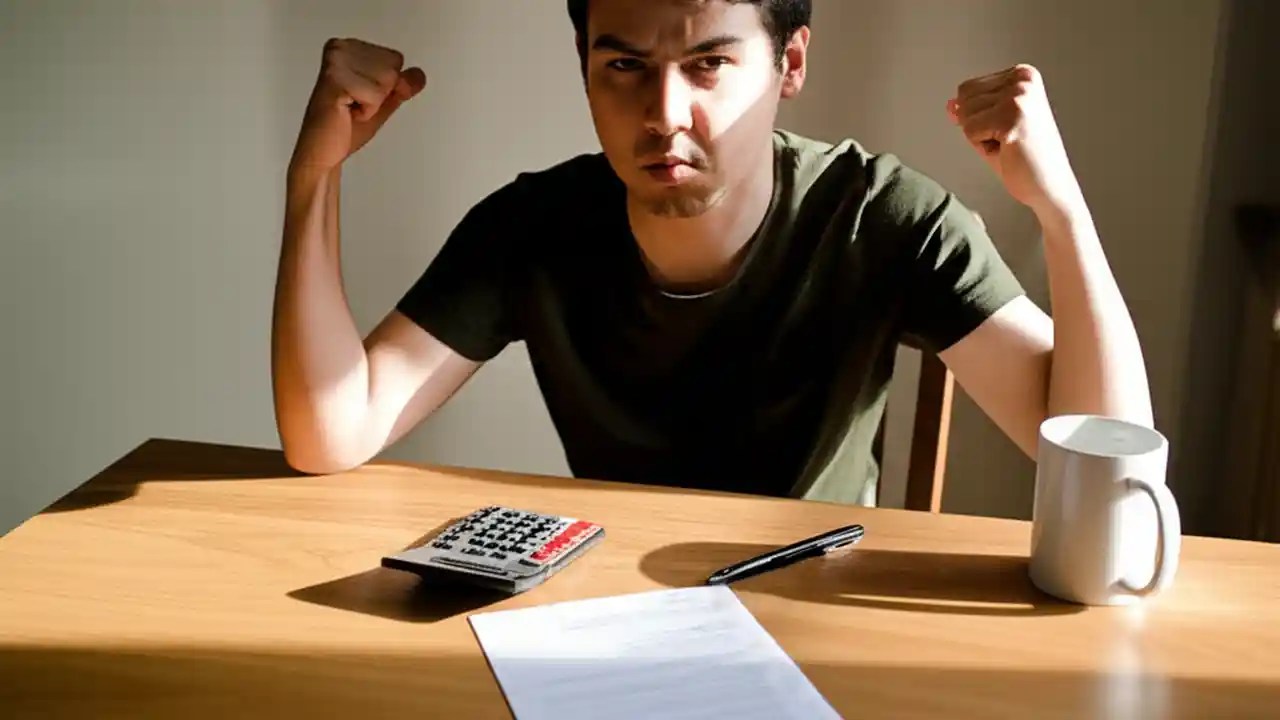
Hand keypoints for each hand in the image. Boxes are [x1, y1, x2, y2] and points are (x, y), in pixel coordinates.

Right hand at [290, 38, 426, 175]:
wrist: (322, 153)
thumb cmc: (343, 129)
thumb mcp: (382, 103)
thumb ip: (401, 86)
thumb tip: (419, 74)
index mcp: (347, 48)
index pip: (395, 59)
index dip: (387, 88)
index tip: (361, 98)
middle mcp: (339, 49)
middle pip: (394, 66)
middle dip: (381, 94)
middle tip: (355, 105)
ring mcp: (335, 62)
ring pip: (387, 79)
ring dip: (373, 103)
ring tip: (350, 108)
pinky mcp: (334, 79)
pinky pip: (376, 94)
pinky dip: (367, 111)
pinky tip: (346, 112)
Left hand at [947, 64, 1083, 217]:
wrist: (1048, 187)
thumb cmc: (1024, 159)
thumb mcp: (992, 127)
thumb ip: (971, 112)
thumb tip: (950, 104)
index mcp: (1023, 75)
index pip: (967, 89)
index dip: (978, 117)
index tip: (1006, 130)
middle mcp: (1023, 79)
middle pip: (964, 97)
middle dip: (977, 126)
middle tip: (1007, 140)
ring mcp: (1019, 96)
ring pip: (965, 114)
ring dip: (980, 137)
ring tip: (1008, 145)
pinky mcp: (1012, 116)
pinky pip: (970, 130)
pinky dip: (982, 147)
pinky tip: (1008, 151)